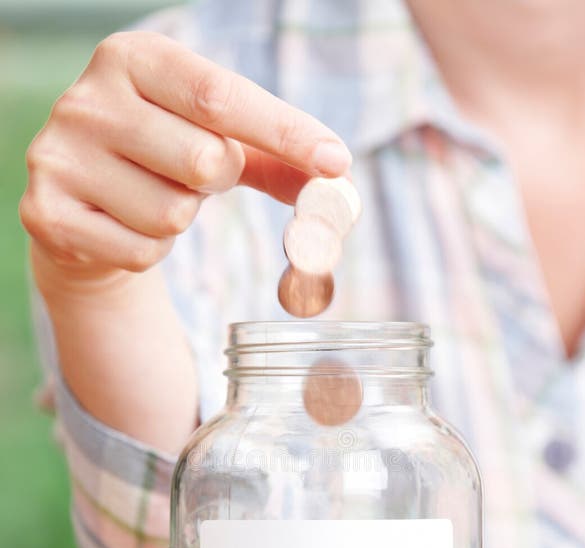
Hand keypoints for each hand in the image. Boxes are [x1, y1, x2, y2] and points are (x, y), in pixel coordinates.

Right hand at [20, 30, 350, 281]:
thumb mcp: (214, 140)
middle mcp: (87, 99)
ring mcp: (59, 156)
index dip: (285, 132)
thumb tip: (337, 179)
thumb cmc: (159, 161)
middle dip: (217, 180)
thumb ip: (274, 155)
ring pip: (172, 215)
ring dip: (179, 219)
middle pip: (204, 162)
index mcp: (132, 59)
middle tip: (194, 175)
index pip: (221, 96)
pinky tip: (125, 226)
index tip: (335, 162)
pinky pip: (140, 251)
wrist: (81, 206)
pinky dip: (148, 250)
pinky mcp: (48, 213)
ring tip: (151, 198)